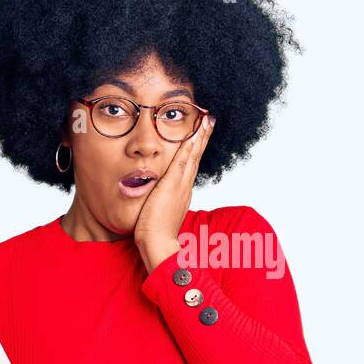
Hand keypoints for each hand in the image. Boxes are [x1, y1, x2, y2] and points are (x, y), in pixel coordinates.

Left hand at [135, 113, 215, 272]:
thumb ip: (158, 201)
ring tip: (207, 120)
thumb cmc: (154, 233)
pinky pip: (182, 162)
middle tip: (210, 120)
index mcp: (181, 192)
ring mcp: (180, 185)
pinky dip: (189, 147)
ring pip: (192, 156)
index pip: (190, 165)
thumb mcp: (159, 211)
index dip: (195, 149)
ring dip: (200, 137)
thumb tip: (153, 196)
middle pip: (196, 157)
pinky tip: (193, 134)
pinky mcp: (172, 186)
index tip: (200, 135)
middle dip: (202, 138)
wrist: (157, 244)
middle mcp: (184, 187)